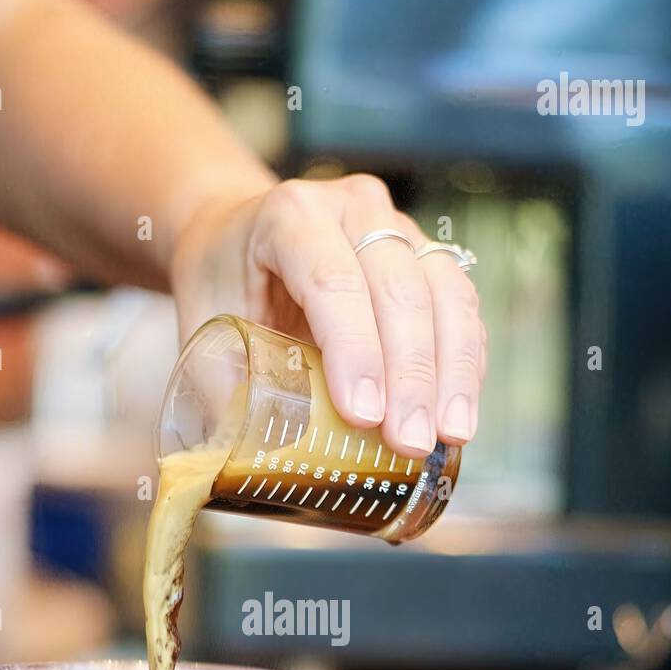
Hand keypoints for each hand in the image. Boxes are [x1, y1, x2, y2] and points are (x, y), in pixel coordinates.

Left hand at [169, 174, 486, 458]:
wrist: (238, 233)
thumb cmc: (221, 281)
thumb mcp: (204, 323)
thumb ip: (220, 383)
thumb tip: (233, 462)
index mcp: (290, 215)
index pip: (333, 280)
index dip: (354, 351)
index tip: (364, 418)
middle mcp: (353, 208)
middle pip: (398, 289)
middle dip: (410, 375)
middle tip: (409, 443)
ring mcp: (398, 226)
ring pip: (444, 293)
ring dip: (452, 372)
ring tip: (449, 436)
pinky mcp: (427, 255)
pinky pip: (461, 305)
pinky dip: (466, 361)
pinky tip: (460, 409)